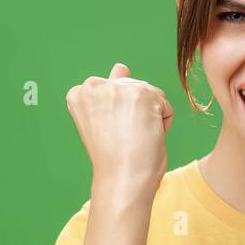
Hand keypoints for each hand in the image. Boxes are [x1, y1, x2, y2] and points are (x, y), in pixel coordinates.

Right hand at [66, 63, 173, 190]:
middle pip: (135, 90)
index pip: (114, 91)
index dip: (119, 116)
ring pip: (152, 96)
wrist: (122, 178)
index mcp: (78, 93)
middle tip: (123, 138)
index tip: (110, 133)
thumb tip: (120, 66)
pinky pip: (166, 107)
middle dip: (137, 114)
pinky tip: (146, 137)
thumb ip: (113, 90)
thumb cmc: (114, 156)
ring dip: (151, 119)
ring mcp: (117, 88)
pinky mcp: (141, 93)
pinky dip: (163, 125)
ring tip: (133, 138)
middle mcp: (93, 85)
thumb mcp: (108, 119)